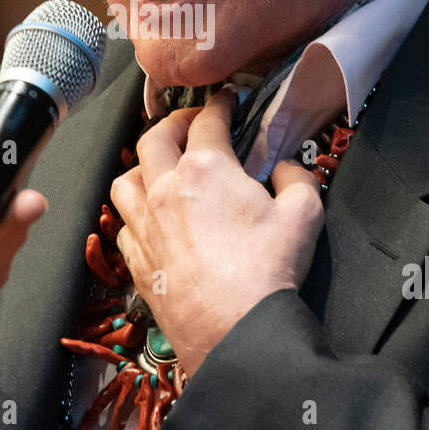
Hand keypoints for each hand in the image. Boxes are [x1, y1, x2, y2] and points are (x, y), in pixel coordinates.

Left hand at [109, 87, 323, 376]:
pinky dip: (134, 212)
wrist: (235, 330)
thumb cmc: (269, 269)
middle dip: (174, 123)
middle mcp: (166, 188)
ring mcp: (145, 224)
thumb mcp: (304, 214)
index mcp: (205, 168)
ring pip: (126, 178)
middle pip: (155, 138)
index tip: (227, 99)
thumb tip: (284, 168)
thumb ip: (296, 178)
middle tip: (191, 125)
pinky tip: (150, 217)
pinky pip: (124, 223)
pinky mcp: (136, 259)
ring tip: (160, 169)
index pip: (207, 121)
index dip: (219, 104)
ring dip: (143, 166)